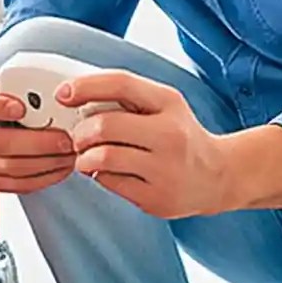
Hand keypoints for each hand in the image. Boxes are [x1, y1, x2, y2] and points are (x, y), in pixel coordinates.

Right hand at [0, 80, 77, 193]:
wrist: (6, 120)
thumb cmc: (12, 98)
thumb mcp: (12, 82)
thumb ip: (24, 84)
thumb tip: (57, 88)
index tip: (21, 107)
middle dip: (35, 142)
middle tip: (63, 138)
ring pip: (11, 167)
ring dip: (46, 161)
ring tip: (69, 152)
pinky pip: (20, 184)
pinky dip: (46, 177)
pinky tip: (63, 165)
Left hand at [58, 70, 230, 218]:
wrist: (218, 176)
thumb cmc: (180, 136)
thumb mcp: (163, 106)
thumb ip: (126, 98)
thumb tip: (74, 97)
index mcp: (169, 103)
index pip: (121, 84)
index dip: (86, 86)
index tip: (63, 94)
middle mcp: (170, 135)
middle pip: (105, 126)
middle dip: (81, 132)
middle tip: (78, 137)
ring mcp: (165, 169)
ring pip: (103, 158)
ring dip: (84, 157)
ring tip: (87, 156)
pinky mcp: (157, 198)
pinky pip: (110, 183)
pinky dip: (100, 176)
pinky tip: (109, 172)